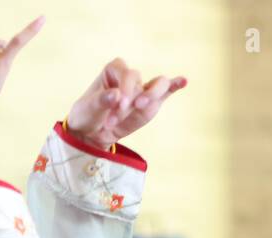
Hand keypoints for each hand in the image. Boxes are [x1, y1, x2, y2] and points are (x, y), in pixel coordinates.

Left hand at [66, 59, 187, 149]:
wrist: (92, 133)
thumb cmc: (88, 115)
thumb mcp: (88, 109)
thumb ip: (101, 101)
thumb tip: (116, 95)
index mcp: (114, 70)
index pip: (125, 74)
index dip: (124, 88)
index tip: (117, 106)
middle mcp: (130, 77)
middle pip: (138, 78)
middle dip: (133, 94)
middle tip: (122, 109)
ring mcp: (143, 89)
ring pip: (156, 85)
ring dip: (152, 95)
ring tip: (142, 105)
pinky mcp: (152, 104)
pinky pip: (166, 93)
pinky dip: (175, 86)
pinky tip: (183, 81)